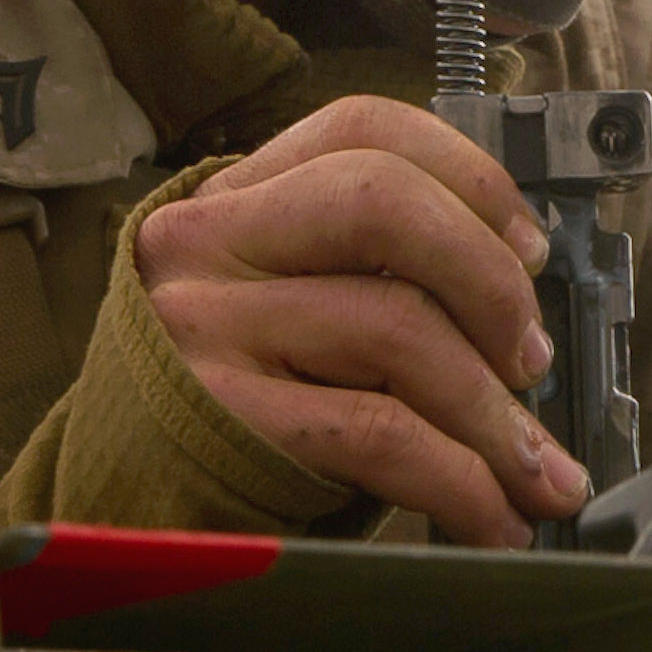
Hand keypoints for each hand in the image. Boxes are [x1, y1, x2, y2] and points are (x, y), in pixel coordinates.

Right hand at [132, 98, 592, 547]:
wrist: (111, 506)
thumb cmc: (227, 411)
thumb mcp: (281, 310)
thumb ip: (372, 278)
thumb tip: (527, 320)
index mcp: (234, 198)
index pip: (363, 130)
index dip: (470, 179)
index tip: (531, 249)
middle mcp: (209, 244)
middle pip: (382, 204)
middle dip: (490, 283)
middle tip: (533, 360)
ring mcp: (206, 328)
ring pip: (396, 329)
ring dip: (497, 417)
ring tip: (540, 477)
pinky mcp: (221, 418)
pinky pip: (377, 433)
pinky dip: (461, 482)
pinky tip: (495, 520)